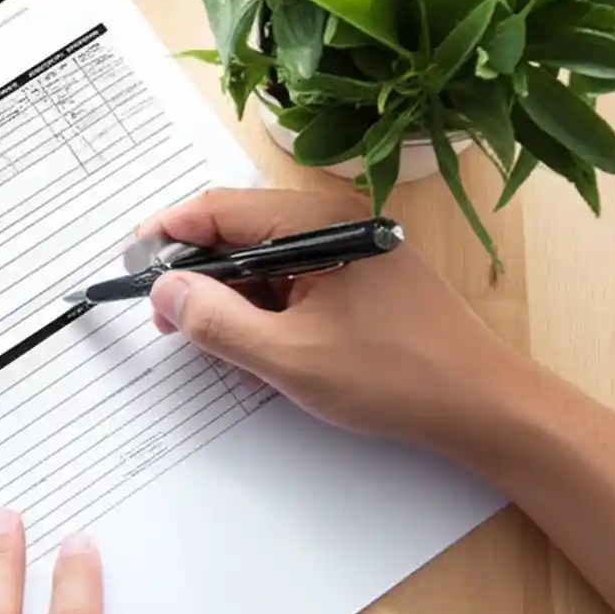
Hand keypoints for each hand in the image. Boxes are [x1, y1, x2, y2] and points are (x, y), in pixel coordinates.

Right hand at [139, 188, 534, 451]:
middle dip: (195, 267)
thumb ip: (219, 322)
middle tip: (161, 309)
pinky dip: (261, 300)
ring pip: (265, 255)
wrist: (480, 404)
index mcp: (320, 222)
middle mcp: (336, 220)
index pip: (223, 209)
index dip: (170, 232)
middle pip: (242, 228)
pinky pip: (294, 275)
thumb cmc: (396, 377)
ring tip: (197, 329)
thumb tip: (168, 291)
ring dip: (228, 288)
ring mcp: (350, 247)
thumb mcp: (289, 357)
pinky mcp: (360, 275)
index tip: (134, 260)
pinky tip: (246, 333)